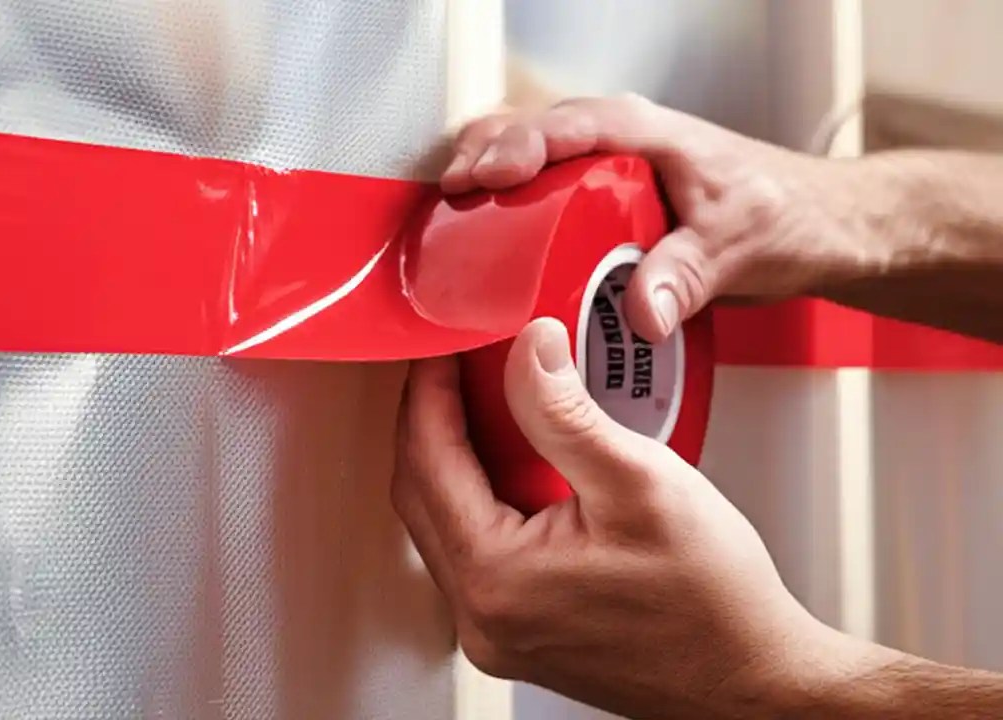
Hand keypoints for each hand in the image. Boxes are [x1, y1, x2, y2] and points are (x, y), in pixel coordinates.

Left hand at [391, 318, 886, 718]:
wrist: (751, 678)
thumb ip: (565, 413)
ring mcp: (494, 630)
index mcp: (496, 578)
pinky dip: (483, 498)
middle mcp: (480, 615)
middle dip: (434, 421)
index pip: (427, 462)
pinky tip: (515, 463)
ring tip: (487, 403)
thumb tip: (525, 351)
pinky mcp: (515, 632)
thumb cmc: (712, 601)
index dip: (429, 392)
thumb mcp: (639, 482)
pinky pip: (473, 551)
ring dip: (457, 459)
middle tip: (459, 367)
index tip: (443, 348)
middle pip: (421, 494)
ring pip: (443, 522)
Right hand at [441, 95, 878, 342]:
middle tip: (447, 206)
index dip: (513, 149)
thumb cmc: (786, 214)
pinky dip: (505, 212)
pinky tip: (485, 248)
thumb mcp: (739, 244)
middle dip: (477, 160)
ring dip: (483, 185)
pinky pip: (539, 194)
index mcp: (642, 132)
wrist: (819, 226)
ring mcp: (604, 168)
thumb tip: (640, 311)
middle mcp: (615, 140)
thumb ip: (687, 274)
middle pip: (525, 132)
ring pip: (525, 159)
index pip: (562, 126)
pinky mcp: (600, 201)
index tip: (479, 181)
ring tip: (447, 228)